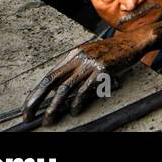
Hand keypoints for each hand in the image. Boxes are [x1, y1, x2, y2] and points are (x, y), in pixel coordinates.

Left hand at [22, 28, 153, 124]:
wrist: (133, 42)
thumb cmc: (113, 51)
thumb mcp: (90, 55)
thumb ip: (76, 68)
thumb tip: (61, 88)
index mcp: (73, 55)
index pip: (48, 76)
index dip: (36, 92)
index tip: (28, 106)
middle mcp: (78, 58)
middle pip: (51, 81)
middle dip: (36, 100)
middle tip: (28, 115)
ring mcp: (90, 64)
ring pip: (65, 89)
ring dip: (55, 107)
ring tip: (50, 119)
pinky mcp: (102, 71)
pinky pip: (85, 90)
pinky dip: (77, 103)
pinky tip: (74, 111)